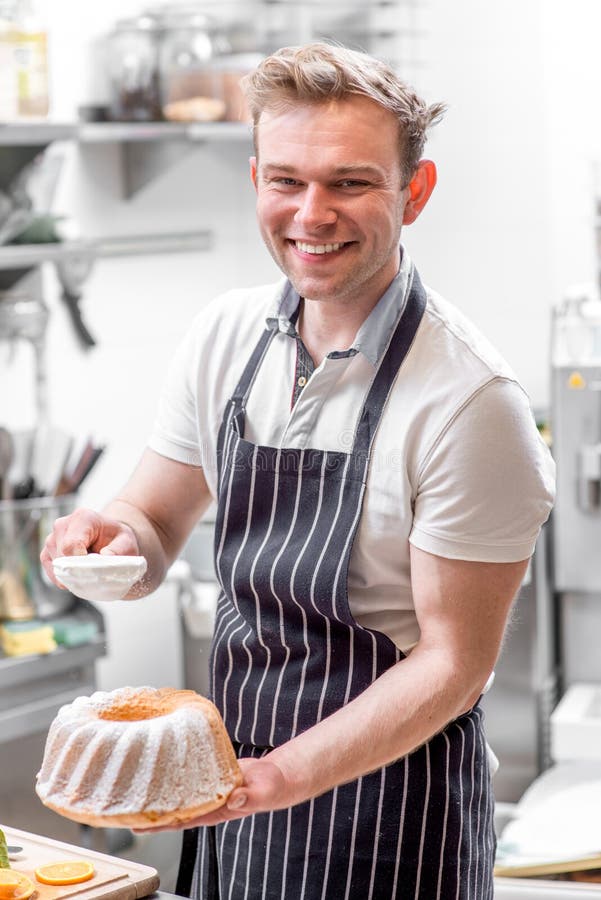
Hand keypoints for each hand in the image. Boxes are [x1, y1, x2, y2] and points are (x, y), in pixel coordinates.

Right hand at [40, 507, 138, 586]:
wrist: (109, 539)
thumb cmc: (117, 540)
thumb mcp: (126, 543)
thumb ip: (118, 550)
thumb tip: (105, 557)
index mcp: (83, 517)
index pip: (71, 545)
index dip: (81, 563)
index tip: (94, 570)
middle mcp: (63, 524)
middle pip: (62, 556)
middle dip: (77, 570)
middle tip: (94, 574)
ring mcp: (52, 537)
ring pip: (55, 564)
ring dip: (71, 573)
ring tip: (88, 570)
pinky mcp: (47, 550)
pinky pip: (49, 568)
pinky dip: (63, 577)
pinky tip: (77, 575)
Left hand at [133, 757, 293, 833]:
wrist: (276, 778)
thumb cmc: (272, 787)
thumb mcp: (264, 791)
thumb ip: (249, 797)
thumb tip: (233, 799)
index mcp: (217, 810)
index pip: (183, 819)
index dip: (160, 823)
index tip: (138, 824)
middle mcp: (208, 802)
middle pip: (173, 810)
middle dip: (149, 812)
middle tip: (122, 809)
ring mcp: (208, 790)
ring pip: (178, 794)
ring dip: (158, 794)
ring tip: (134, 791)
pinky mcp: (210, 775)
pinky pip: (187, 777)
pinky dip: (173, 776)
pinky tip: (160, 770)